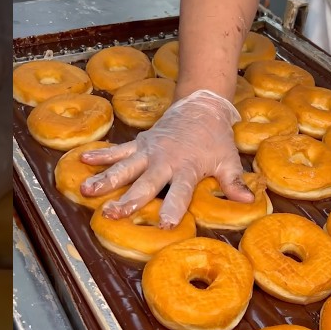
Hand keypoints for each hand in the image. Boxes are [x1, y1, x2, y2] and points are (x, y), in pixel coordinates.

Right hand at [79, 89, 253, 227]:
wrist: (200, 106)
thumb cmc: (215, 139)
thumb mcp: (228, 160)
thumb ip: (234, 182)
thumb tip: (248, 201)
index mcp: (187, 168)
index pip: (181, 191)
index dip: (174, 208)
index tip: (166, 224)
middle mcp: (165, 160)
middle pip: (145, 183)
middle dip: (128, 199)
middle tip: (112, 213)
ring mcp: (149, 150)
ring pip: (124, 167)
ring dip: (105, 179)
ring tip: (87, 191)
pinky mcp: (140, 143)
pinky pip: (118, 150)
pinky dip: (100, 155)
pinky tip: (82, 161)